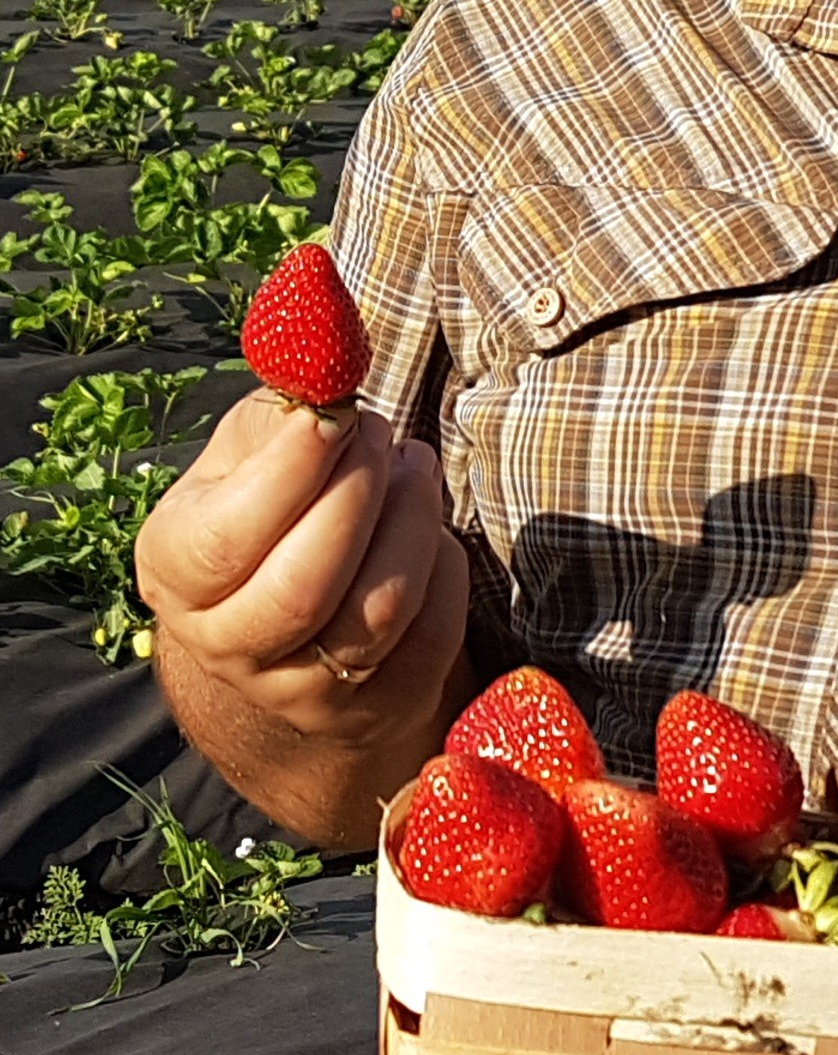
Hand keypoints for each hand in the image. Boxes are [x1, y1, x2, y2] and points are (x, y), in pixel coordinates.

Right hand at [136, 388, 467, 755]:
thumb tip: (321, 343)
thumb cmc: (272, 506)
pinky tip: (429, 528)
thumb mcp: (252, 449)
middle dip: (361, 496)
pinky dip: (445, 569)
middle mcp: (226, 645)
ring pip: (377, 612)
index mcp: (176, 572)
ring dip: (412, 523)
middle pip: (306, 587)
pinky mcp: (376, 711)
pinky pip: (431, 637)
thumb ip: (282, 405)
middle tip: (385, 435)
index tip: (341, 416)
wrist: (294, 618)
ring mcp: (301, 692)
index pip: (227, 540)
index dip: (293, 474)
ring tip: (415, 468)